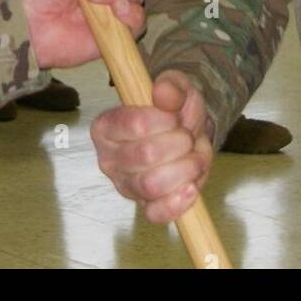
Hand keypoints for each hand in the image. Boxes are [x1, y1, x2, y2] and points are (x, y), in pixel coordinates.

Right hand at [91, 70, 213, 222]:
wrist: (186, 133)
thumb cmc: (173, 109)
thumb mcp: (175, 88)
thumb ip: (171, 86)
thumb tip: (162, 94)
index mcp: (106, 126)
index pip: (136, 124)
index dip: (166, 120)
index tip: (176, 116)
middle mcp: (108, 158)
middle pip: (147, 155)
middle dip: (180, 143)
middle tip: (188, 136)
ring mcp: (124, 186)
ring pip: (152, 185)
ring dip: (185, 169)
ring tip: (194, 158)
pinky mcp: (142, 206)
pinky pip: (156, 213)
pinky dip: (179, 201)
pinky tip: (192, 185)